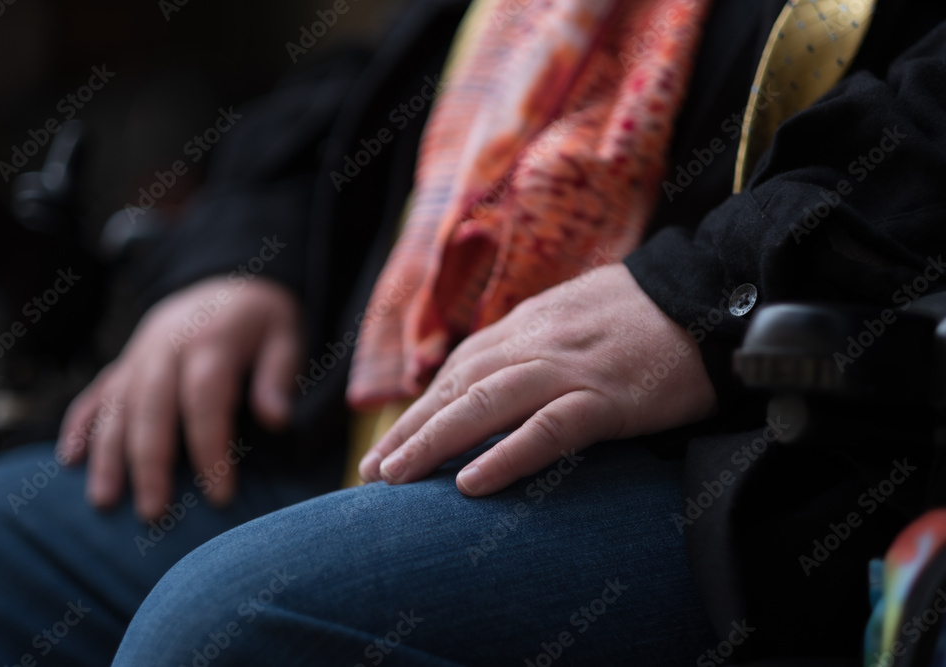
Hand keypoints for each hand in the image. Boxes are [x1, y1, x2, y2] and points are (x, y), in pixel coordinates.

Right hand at [57, 277, 301, 519]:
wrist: (228, 282)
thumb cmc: (263, 322)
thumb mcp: (286, 336)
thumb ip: (279, 376)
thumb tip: (277, 420)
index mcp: (212, 340)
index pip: (206, 399)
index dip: (211, 448)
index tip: (220, 496)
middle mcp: (167, 346)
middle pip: (152, 408)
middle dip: (150, 464)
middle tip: (153, 514)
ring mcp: (140, 354)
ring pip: (116, 405)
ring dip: (107, 454)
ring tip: (104, 502)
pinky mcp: (125, 361)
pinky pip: (96, 393)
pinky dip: (79, 424)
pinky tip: (68, 459)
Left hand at [358, 263, 716, 495]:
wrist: (709, 297)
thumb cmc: (644, 316)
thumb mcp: (574, 316)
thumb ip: (532, 343)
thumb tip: (495, 377)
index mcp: (527, 326)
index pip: (458, 371)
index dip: (419, 410)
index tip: (387, 446)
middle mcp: (536, 344)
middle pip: (458, 388)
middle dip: (410, 430)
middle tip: (372, 474)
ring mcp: (570, 368)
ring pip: (486, 404)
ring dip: (434, 440)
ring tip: (395, 479)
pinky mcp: (608, 397)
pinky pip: (548, 429)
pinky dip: (507, 454)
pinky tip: (471, 483)